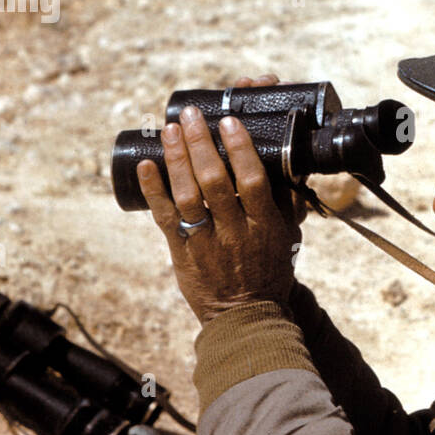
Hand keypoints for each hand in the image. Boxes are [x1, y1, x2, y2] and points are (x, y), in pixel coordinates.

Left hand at [136, 74, 303, 324]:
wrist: (246, 317)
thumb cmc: (270, 272)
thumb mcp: (287, 237)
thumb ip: (286, 202)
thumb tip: (289, 162)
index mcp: (263, 226)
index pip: (252, 180)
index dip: (239, 149)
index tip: (229, 122)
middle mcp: (234, 232)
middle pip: (214, 181)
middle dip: (200, 144)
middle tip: (191, 116)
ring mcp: (205, 242)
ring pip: (187, 195)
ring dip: (176, 159)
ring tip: (170, 130)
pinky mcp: (182, 251)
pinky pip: (164, 217)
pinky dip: (153, 190)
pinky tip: (145, 164)